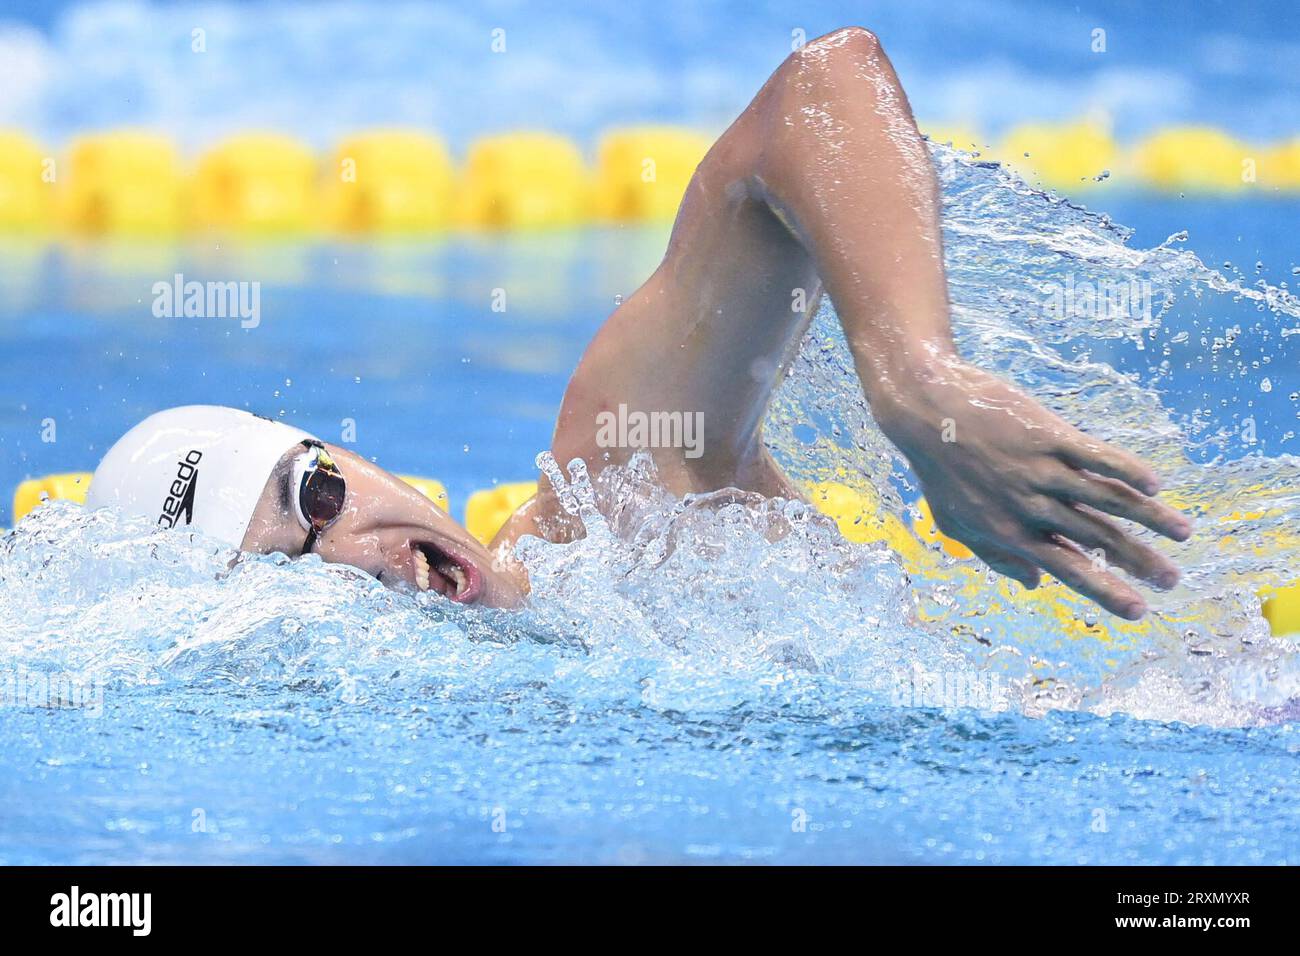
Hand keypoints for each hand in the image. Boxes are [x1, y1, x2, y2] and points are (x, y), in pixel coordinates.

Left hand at [872, 356, 1191, 618]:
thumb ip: (996, 558)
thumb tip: (1036, 586)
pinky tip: (1155, 485)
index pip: (1069, 569)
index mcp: (1010, 532)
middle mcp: (1030, 505)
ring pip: (1106, 498)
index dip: (1106, 591)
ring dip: (1149, 518)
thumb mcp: (955, 523)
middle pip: (1097, 538)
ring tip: (1183, 534)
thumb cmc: (939, 471)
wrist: (926, 410)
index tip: (1139, 611)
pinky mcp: (1048, 434)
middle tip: (1173, 580)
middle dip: (1139, 562)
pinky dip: (1127, 469)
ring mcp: (1041, 468)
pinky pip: (1096, 455)